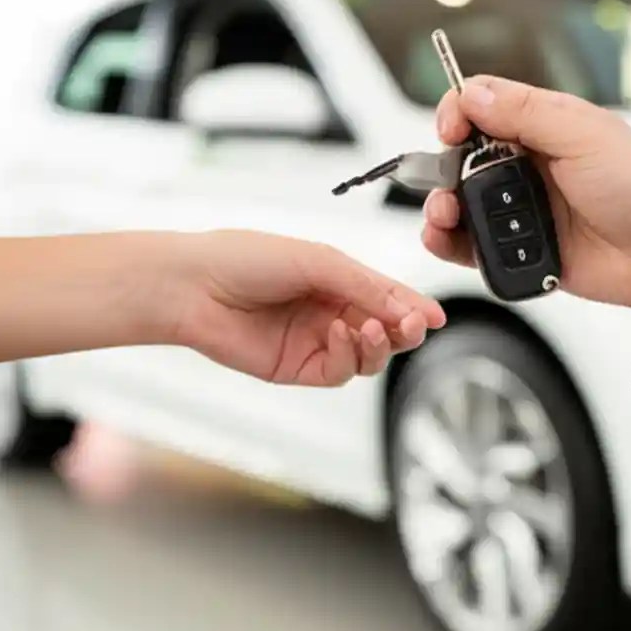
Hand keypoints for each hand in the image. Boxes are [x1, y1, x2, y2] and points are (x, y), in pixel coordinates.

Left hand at [160, 231, 445, 386]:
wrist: (194, 286)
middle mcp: (329, 311)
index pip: (388, 297)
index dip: (414, 307)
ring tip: (368, 327)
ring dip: (378, 344)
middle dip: (405, 330)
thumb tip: (411, 308)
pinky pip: (339, 372)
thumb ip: (367, 286)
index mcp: (337, 279)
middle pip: (386, 332)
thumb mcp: (319, 260)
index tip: (436, 317)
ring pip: (368, 357)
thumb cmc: (246, 258)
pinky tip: (338, 334)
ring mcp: (315, 341)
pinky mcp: (297, 368)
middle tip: (413, 326)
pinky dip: (348, 355)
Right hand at [422, 76, 630, 316]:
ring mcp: (523, 208)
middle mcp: (529, 163)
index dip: (458, 112)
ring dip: (443, 206)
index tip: (451, 131)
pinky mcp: (520, 249)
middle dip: (444, 166)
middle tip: (450, 184)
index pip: (482, 104)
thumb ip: (525, 113)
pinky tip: (446, 240)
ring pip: (461, 201)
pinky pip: (472, 244)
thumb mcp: (584, 136)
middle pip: (461, 155)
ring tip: (446, 216)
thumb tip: (471, 95)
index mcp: (545, 125)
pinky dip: (451, 242)